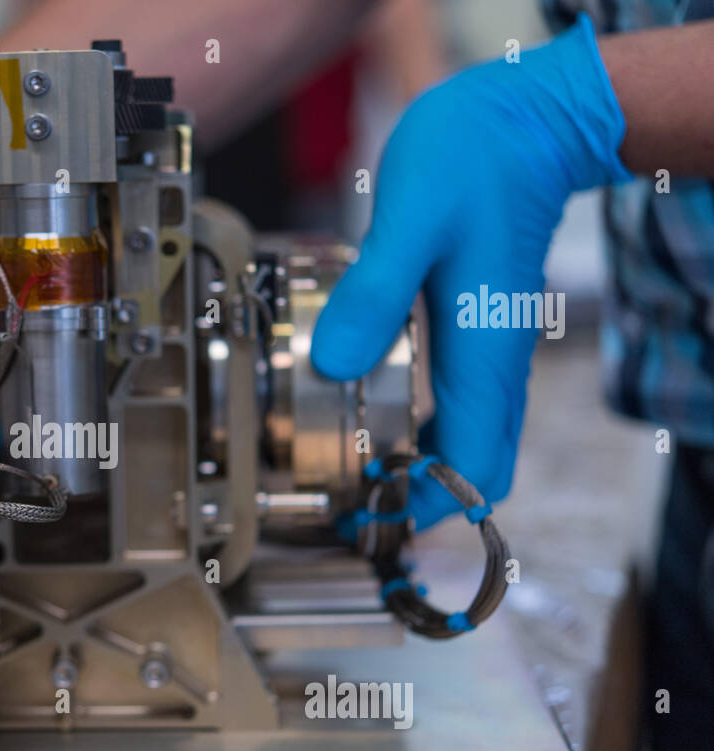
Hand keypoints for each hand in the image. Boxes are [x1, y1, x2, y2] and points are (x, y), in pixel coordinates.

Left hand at [311, 13, 629, 528]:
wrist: (520, 122)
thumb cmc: (471, 160)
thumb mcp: (411, 219)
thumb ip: (375, 293)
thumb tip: (334, 364)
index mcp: (482, 355)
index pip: (472, 468)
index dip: (426, 510)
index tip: (372, 524)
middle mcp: (492, 366)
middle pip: (474, 471)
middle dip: (420, 506)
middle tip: (356, 516)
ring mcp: (486, 354)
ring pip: (467, 444)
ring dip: (420, 475)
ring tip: (356, 484)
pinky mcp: (471, 336)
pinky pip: (453, 409)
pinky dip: (419, 435)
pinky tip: (372, 423)